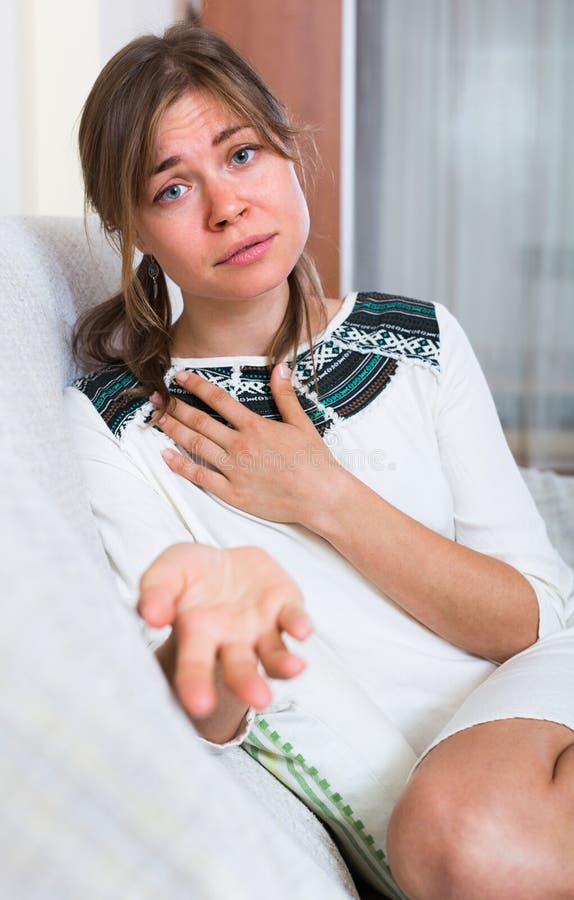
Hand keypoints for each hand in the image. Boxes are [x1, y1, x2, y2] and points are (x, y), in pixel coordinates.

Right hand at [137, 543, 311, 719]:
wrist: (225, 562)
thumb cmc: (190, 574)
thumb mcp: (167, 571)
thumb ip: (155, 590)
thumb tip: (151, 614)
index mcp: (198, 638)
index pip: (195, 669)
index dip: (196, 686)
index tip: (200, 706)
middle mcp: (233, 643)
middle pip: (241, 671)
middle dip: (248, 685)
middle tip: (259, 699)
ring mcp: (263, 629)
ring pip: (275, 655)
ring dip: (284, 664)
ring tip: (293, 667)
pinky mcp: (287, 606)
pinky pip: (295, 620)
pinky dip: (299, 625)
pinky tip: (301, 630)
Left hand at [151, 364, 344, 526]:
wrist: (320, 495)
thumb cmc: (313, 460)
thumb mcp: (302, 423)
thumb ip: (285, 395)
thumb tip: (280, 367)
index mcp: (255, 426)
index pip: (218, 400)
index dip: (196, 386)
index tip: (179, 377)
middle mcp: (240, 446)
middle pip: (200, 422)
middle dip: (176, 407)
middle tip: (157, 398)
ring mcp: (234, 470)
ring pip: (197, 446)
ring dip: (174, 431)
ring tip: (157, 420)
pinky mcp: (233, 493)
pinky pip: (201, 477)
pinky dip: (180, 466)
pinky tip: (165, 456)